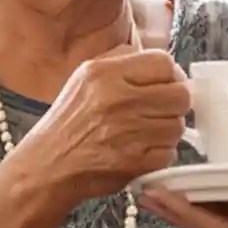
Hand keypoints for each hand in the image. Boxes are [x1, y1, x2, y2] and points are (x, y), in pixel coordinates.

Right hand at [9, 47, 190, 201]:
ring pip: (178, 126)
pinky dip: (160, 154)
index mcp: (105, 73)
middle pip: (180, 95)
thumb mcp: (85, 76)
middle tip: (163, 110)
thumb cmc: (69, 122)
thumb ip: (123, 60)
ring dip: (168, 131)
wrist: (47, 167)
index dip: (173, 75)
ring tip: (148, 132)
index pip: (164, 63)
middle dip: (176, 104)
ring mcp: (126, 132)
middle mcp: (116, 100)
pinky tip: (143, 150)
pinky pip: (169, 152)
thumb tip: (163, 63)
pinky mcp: (133, 161)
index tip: (169, 84)